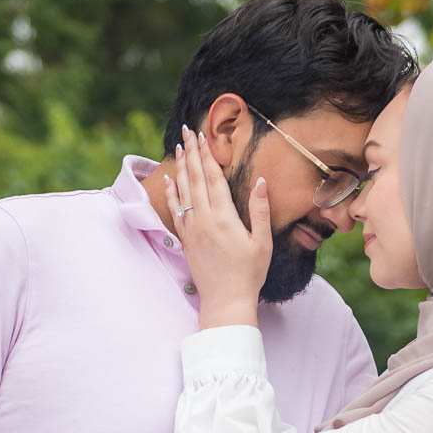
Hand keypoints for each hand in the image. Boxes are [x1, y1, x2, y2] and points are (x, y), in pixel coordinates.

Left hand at [164, 124, 271, 325]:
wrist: (225, 301)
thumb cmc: (249, 274)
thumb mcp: (262, 242)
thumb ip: (260, 210)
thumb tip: (261, 181)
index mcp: (224, 217)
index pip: (213, 177)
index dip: (207, 154)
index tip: (202, 135)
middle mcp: (204, 219)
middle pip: (195, 178)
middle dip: (190, 152)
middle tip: (186, 131)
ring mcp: (192, 229)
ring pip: (183, 191)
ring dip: (180, 167)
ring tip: (178, 147)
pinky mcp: (186, 240)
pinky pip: (176, 210)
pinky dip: (172, 193)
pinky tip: (169, 180)